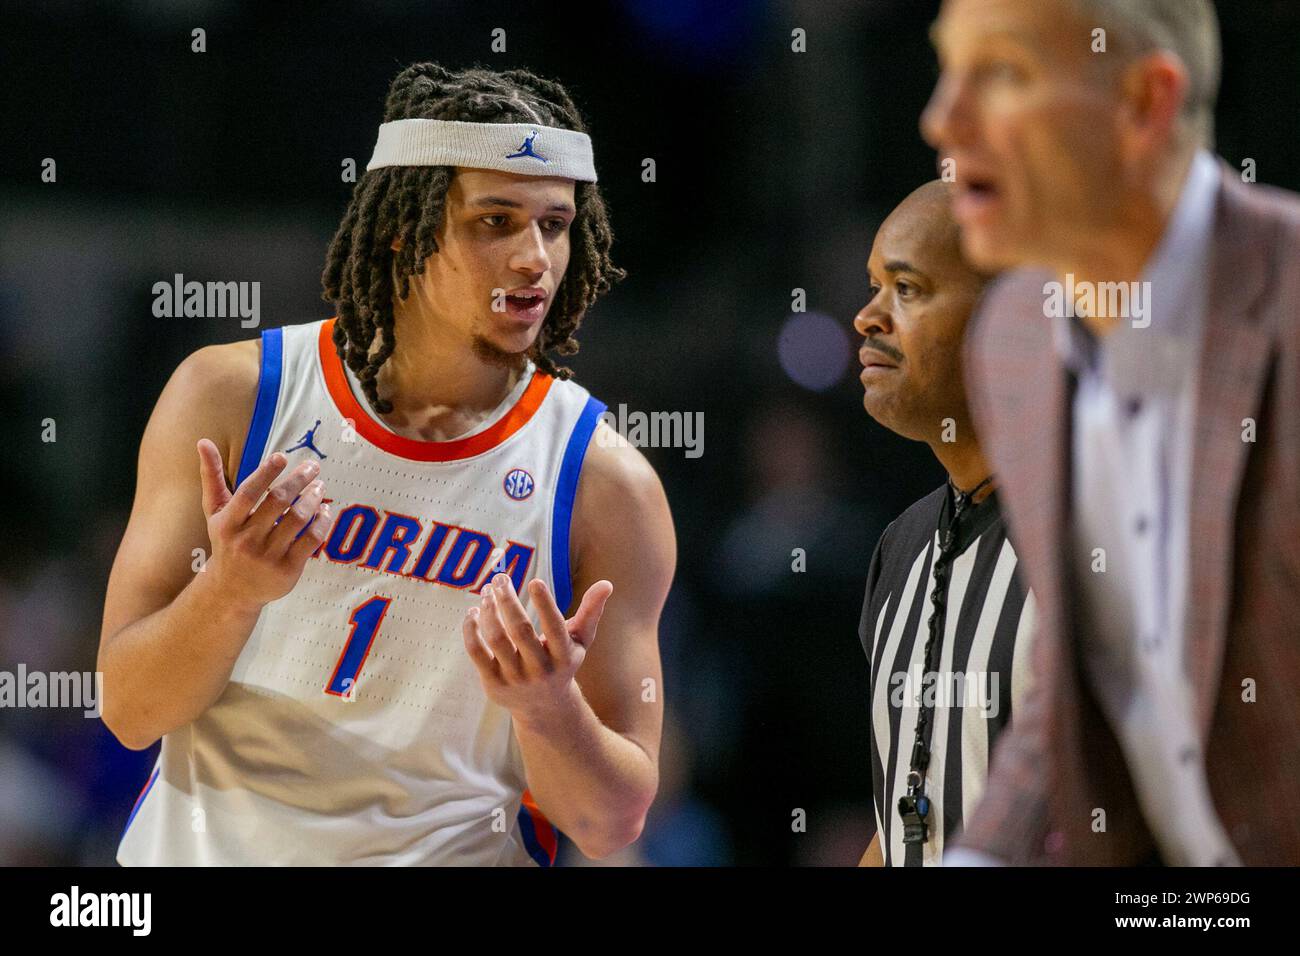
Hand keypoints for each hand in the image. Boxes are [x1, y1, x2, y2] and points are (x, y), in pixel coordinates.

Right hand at [196, 438, 335, 608]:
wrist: (232, 590)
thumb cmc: (227, 541)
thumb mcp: (215, 512)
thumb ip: (212, 477)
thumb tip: (203, 441)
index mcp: (227, 523)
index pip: (248, 493)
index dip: (265, 473)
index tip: (282, 456)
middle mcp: (246, 541)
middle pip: (278, 503)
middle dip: (298, 480)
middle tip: (313, 465)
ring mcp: (267, 557)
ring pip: (297, 520)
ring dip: (313, 499)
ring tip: (320, 485)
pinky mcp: (287, 570)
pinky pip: (311, 540)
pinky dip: (321, 522)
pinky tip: (325, 510)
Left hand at [461, 573, 612, 726]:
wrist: (544, 708)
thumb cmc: (562, 663)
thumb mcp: (580, 641)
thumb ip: (591, 611)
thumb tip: (607, 583)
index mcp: (564, 656)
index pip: (554, 628)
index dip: (545, 604)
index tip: (534, 581)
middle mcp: (540, 670)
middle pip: (520, 630)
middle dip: (508, 600)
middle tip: (500, 578)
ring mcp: (515, 679)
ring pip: (496, 639)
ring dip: (488, 611)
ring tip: (486, 593)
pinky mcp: (493, 684)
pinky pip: (476, 652)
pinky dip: (471, 629)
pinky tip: (473, 612)